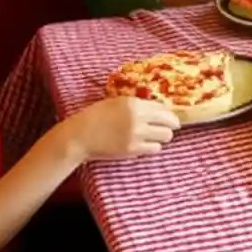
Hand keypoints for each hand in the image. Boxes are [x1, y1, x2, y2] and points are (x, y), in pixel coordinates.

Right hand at [62, 97, 180, 160]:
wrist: (79, 136)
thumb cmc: (94, 117)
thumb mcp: (115, 103)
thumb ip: (136, 105)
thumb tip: (157, 109)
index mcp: (134, 103)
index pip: (162, 107)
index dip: (168, 113)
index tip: (170, 117)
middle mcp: (138, 117)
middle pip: (169, 121)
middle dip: (171, 125)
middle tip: (171, 128)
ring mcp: (137, 134)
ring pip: (165, 136)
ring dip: (163, 137)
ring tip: (156, 137)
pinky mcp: (133, 149)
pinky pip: (155, 148)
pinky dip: (153, 147)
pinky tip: (146, 145)